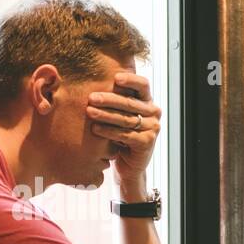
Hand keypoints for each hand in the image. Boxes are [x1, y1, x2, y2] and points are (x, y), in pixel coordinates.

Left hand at [87, 72, 160, 188]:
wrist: (129, 165)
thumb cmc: (121, 137)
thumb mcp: (120, 116)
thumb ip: (115, 102)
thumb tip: (92, 86)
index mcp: (148, 102)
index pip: (143, 85)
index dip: (130, 80)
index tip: (115, 77)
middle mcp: (154, 113)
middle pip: (129, 102)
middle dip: (108, 99)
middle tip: (91, 98)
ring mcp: (153, 128)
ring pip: (125, 118)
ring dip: (105, 115)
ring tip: (89, 112)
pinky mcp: (147, 142)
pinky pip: (125, 134)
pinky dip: (108, 131)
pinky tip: (95, 128)